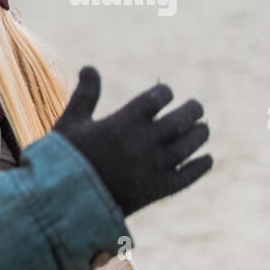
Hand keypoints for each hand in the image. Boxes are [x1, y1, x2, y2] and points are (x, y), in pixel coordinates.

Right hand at [53, 66, 211, 217]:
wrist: (64, 201)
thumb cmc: (64, 160)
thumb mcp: (70, 124)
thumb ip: (85, 95)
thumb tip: (90, 67)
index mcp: (124, 121)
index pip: (159, 95)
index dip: (165, 92)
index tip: (164, 95)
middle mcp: (145, 140)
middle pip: (185, 116)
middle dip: (193, 109)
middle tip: (194, 108)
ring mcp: (156, 165)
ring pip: (193, 142)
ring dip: (201, 132)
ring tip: (201, 129)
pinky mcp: (161, 188)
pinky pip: (192, 173)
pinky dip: (203, 164)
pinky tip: (205, 158)